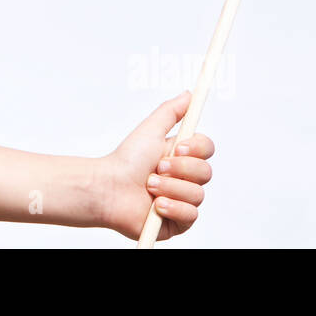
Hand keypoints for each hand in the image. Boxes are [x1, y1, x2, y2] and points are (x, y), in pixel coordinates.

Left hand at [95, 91, 214, 240]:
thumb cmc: (126, 161)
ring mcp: (182, 200)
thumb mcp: (150, 129)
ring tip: (148, 186)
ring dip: (171, 188)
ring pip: (198, 194)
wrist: (108, 189)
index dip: (197, 148)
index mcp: (180, 156)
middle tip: (158, 168)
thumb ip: (172, 111)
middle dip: (180, 169)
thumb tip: (189, 94)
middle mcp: (184, 178)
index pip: (206, 149)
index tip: (179, 147)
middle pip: (206, 172)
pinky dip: (173, 208)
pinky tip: (155, 205)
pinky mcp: (177, 222)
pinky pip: (191, 216)